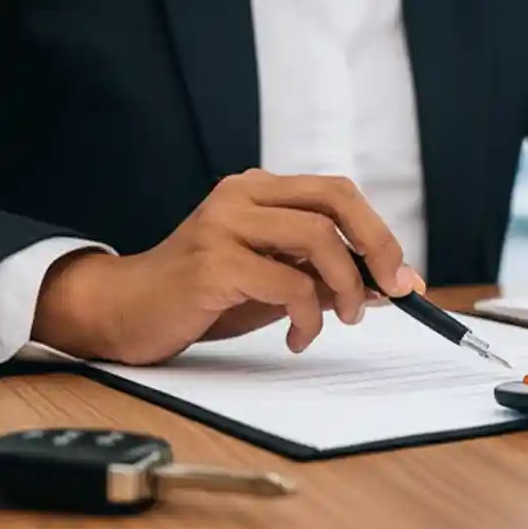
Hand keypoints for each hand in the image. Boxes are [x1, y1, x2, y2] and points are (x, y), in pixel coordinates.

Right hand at [31, 169, 423, 363]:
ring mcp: (224, 226)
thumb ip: (324, 276)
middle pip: (334, 200)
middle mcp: (241, 197)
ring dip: (345, 287)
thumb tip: (389, 284)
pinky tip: (297, 337)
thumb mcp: (273, 282)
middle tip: (391, 290)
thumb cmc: (203, 298)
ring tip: (341, 320)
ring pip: (317, 239)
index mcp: (258, 190)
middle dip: (376, 246)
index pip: (336, 192)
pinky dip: (307, 315)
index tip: (401, 277)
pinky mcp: (212, 265)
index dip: (378, 231)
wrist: (126, 313)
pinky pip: (287, 283)